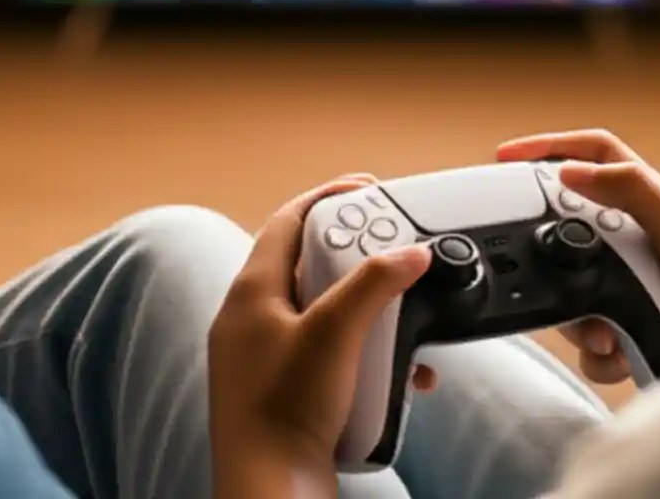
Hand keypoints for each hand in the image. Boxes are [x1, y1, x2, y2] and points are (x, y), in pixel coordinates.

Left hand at [208, 174, 434, 496]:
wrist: (271, 485)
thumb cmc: (285, 411)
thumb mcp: (336, 333)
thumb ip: (375, 284)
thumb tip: (410, 252)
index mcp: (250, 292)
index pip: (288, 220)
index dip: (328, 196)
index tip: (369, 190)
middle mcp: (249, 317)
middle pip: (307, 261)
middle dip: (356, 255)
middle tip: (393, 250)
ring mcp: (261, 353)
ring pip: (320, 308)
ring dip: (365, 306)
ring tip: (400, 314)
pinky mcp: (280, 385)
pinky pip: (324, 347)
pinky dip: (361, 347)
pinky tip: (395, 368)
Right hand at [498, 130, 659, 406]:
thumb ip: (634, 194)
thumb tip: (573, 171)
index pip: (599, 157)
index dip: (552, 148)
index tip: (505, 157)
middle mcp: (647, 242)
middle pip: (573, 229)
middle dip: (558, 261)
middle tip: (554, 283)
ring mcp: (641, 288)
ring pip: (577, 290)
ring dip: (582, 319)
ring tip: (608, 336)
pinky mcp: (638, 329)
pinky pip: (593, 338)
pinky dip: (600, 354)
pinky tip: (622, 358)